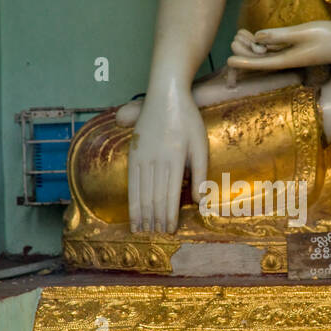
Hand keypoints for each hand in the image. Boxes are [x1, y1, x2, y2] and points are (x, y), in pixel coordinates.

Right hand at [127, 84, 207, 233]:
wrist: (166, 94)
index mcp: (174, 159)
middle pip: (153, 197)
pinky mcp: (133, 153)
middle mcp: (156, 160)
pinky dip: (132, 199)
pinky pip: (131, 181)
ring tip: (142, 230)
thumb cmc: (188, 119)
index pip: (170, 196)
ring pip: (140, 192)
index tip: (170, 231)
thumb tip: (200, 202)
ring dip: (141, 214)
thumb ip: (199, 174)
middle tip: (156, 235)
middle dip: (155, 219)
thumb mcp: (200, 146)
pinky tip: (133, 211)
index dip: (169, 216)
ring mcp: (142, 156)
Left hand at [228, 22, 330, 70]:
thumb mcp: (308, 32)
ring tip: (240, 34)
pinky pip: (277, 49)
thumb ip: (282, 35)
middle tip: (233, 38)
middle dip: (246, 50)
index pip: (261, 63)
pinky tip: (258, 35)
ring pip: (268, 53)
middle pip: (262, 59)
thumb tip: (258, 37)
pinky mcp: (300, 51)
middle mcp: (290, 60)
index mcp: (290, 59)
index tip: (227, 60)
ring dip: (253, 45)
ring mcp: (295, 56)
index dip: (243, 62)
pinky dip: (266, 42)